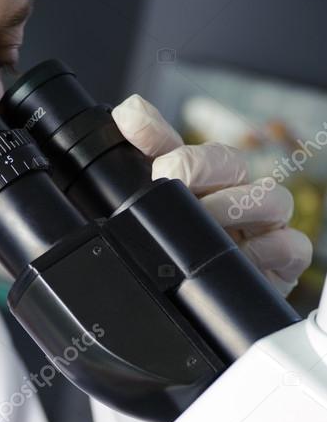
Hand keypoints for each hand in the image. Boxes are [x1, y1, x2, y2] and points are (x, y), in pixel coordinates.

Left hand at [112, 94, 310, 296]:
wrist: (210, 311)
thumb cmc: (188, 253)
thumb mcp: (157, 205)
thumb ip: (146, 157)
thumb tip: (129, 110)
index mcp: (204, 182)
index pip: (189, 144)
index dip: (165, 139)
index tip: (147, 152)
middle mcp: (236, 197)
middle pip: (233, 163)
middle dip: (200, 167)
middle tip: (170, 180)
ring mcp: (262, 227)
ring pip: (271, 198)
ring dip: (235, 206)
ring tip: (207, 220)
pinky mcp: (283, 260)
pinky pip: (291, 245)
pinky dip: (270, 248)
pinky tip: (244, 255)